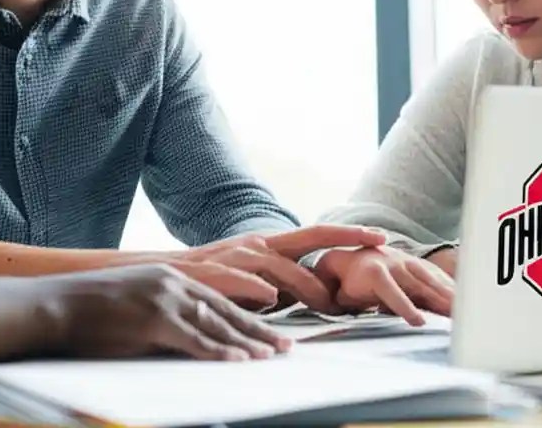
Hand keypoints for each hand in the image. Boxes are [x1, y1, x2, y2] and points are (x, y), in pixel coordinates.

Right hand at [44, 264, 293, 360]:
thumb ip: (163, 315)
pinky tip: (239, 360)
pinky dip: (220, 351)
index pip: (217, 297)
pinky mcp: (154, 319)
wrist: (54, 305)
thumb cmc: (86, 310)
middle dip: (259, 329)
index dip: (246, 315)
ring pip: (217, 323)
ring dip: (248, 342)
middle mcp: (173, 281)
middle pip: (227, 309)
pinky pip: (196, 340)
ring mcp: (164, 298)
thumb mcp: (134, 302)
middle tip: (285, 345)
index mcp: (169, 275)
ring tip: (272, 355)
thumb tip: (186, 337)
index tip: (268, 329)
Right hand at [179, 225, 385, 313]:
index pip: (315, 236)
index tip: (380, 237)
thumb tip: (308, 296)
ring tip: (328, 306)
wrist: (161, 274)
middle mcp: (258, 244)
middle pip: (308, 240)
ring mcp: (238, 257)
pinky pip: (242, 282)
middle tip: (376, 253)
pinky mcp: (217, 273)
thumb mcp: (250, 277)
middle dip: (345, 243)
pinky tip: (272, 301)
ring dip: (306, 287)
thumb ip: (278, 283)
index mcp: (268, 245)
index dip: (348, 235)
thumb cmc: (211, 280)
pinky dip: (258, 290)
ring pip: (280, 268)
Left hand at [314, 246, 454, 323]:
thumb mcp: (331, 286)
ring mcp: (409, 263)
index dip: (403, 306)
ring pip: (433, 281)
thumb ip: (334, 298)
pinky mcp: (418, 266)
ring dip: (451, 296)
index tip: (418, 323)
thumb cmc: (338, 274)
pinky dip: (453, 289)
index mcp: (372, 271)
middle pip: (420, 286)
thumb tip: (334, 309)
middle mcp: (394, 265)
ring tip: (470, 314)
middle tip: (460, 319)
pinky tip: (468, 303)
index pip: (389, 290)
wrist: (347, 251)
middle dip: (440, 302)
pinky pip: (438, 278)